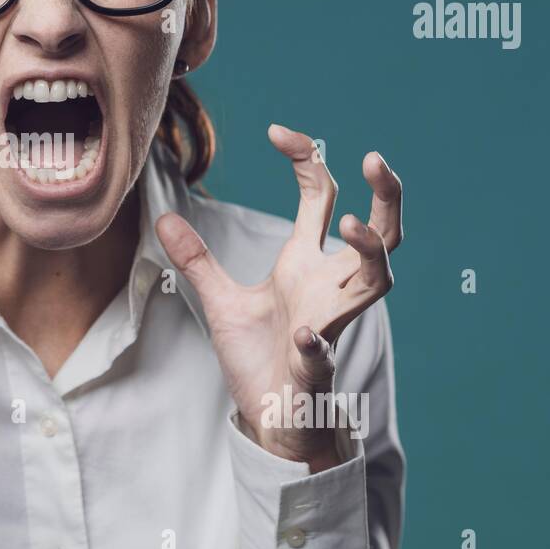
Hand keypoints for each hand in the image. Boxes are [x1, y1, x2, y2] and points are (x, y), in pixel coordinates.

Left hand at [156, 124, 402, 471]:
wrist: (269, 415)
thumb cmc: (259, 356)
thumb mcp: (221, 301)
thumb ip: (198, 260)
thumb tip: (164, 219)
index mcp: (305, 264)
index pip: (321, 198)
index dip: (308, 160)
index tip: (279, 133)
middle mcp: (328, 286)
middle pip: (380, 232)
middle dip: (385, 196)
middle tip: (375, 160)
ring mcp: (328, 323)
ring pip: (376, 281)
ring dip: (369, 252)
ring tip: (351, 224)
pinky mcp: (313, 367)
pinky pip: (322, 351)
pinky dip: (314, 344)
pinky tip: (302, 335)